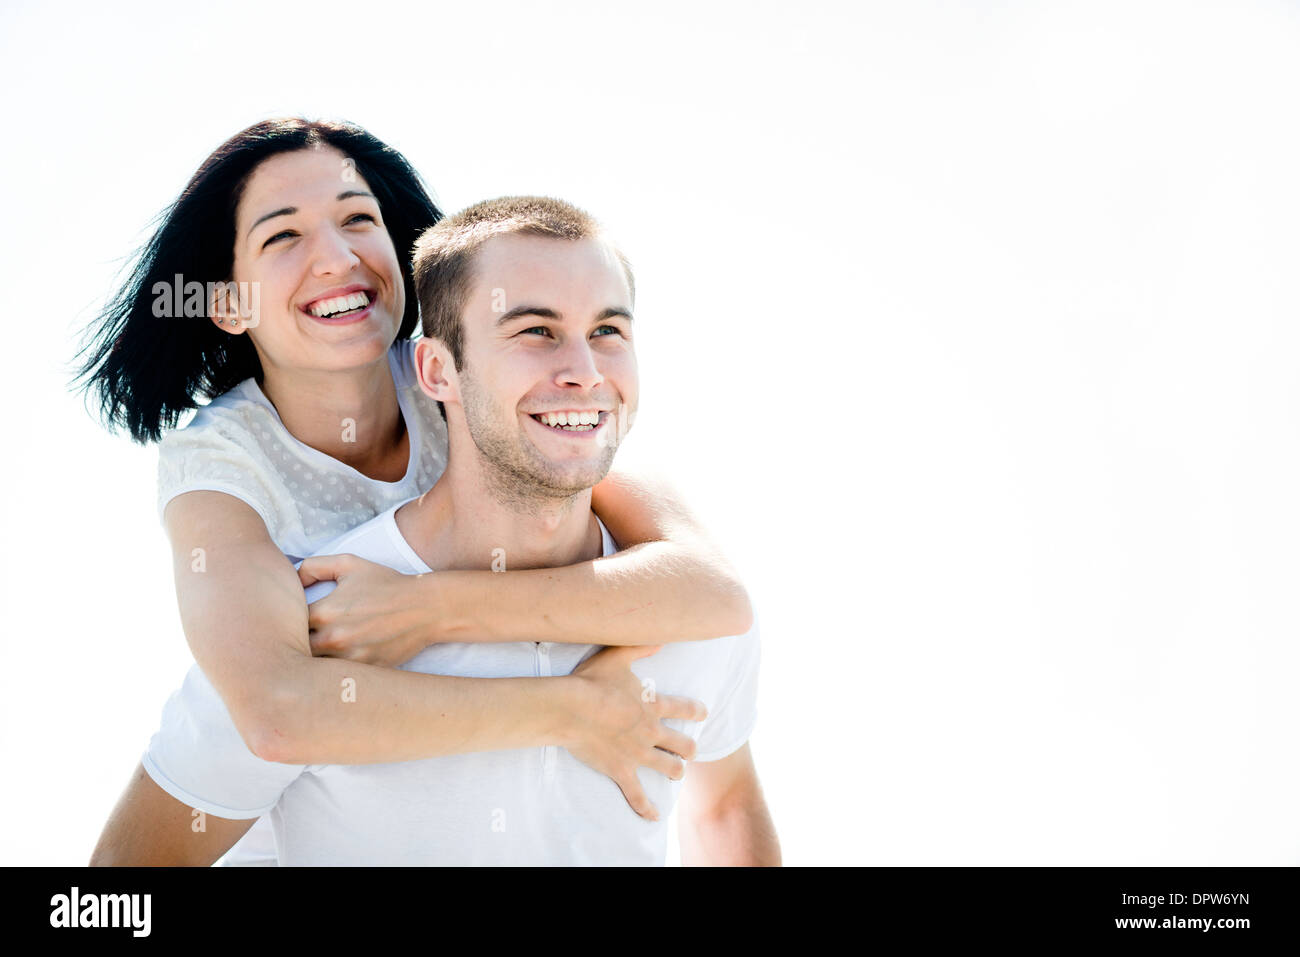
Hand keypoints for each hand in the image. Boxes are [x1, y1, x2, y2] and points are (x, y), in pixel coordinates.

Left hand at [298, 554, 430, 665]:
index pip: (288, 624)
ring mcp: (349, 658)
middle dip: (295, 646)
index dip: (288, 625)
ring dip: (313, 662)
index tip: (295, 623)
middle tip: (299, 643)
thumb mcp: (349, 564)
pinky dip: (334, 673)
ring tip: (316, 655)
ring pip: (314, 668)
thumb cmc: (386, 584)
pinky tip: (338, 664)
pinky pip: (338, 678)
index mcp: (324, 611)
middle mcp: (333, 637)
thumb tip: (293, 581)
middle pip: (295, 651)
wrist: (426, 607)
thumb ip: (314, 567)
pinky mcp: (364, 671)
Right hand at [564, 645, 707, 820]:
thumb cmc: (590, 681)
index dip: (697, 710)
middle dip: (689, 748)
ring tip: (676, 774)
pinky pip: (638, 795)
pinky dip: (646, 808)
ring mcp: (638, 754)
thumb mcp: (617, 656)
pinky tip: (654, 816)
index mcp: (653, 704)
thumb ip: (640, 647)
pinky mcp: (621, 770)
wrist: (569, 708)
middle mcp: (652, 731)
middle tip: (688, 750)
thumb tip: (661, 639)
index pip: (685, 708)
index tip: (703, 713)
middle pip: (684, 745)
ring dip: (676, 772)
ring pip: (670, 769)